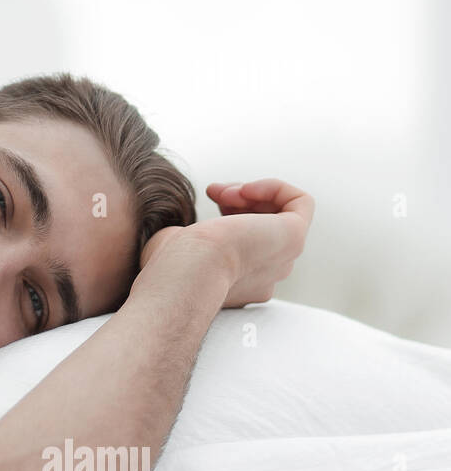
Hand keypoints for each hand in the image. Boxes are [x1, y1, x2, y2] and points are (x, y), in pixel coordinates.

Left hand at [140, 179, 313, 308]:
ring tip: (225, 192)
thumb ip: (181, 240)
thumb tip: (179, 231)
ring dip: (253, 192)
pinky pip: (301, 202)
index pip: (246, 243)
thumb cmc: (170, 267)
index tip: (207, 201)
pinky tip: (247, 189)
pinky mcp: (293, 238)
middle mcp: (266, 276)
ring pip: (281, 215)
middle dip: (241, 201)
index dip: (229, 213)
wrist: (188, 272)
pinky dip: (275, 186)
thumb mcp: (170, 250)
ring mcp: (282, 258)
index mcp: (238, 285)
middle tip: (214, 193)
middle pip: (264, 227)